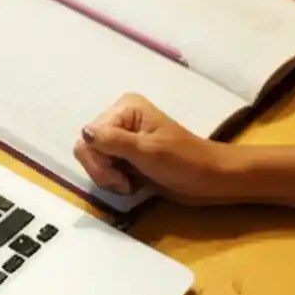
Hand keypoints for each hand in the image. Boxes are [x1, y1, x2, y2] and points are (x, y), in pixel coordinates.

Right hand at [73, 93, 245, 205]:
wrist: (210, 179)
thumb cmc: (184, 161)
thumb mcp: (147, 151)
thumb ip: (114, 141)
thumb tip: (84, 132)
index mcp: (125, 109)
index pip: (88, 138)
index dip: (98, 162)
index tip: (122, 178)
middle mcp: (120, 120)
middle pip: (87, 149)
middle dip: (103, 172)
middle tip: (126, 184)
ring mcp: (122, 139)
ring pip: (94, 163)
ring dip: (109, 179)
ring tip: (131, 185)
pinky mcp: (127, 157)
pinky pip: (105, 170)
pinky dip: (114, 182)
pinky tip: (132, 185)